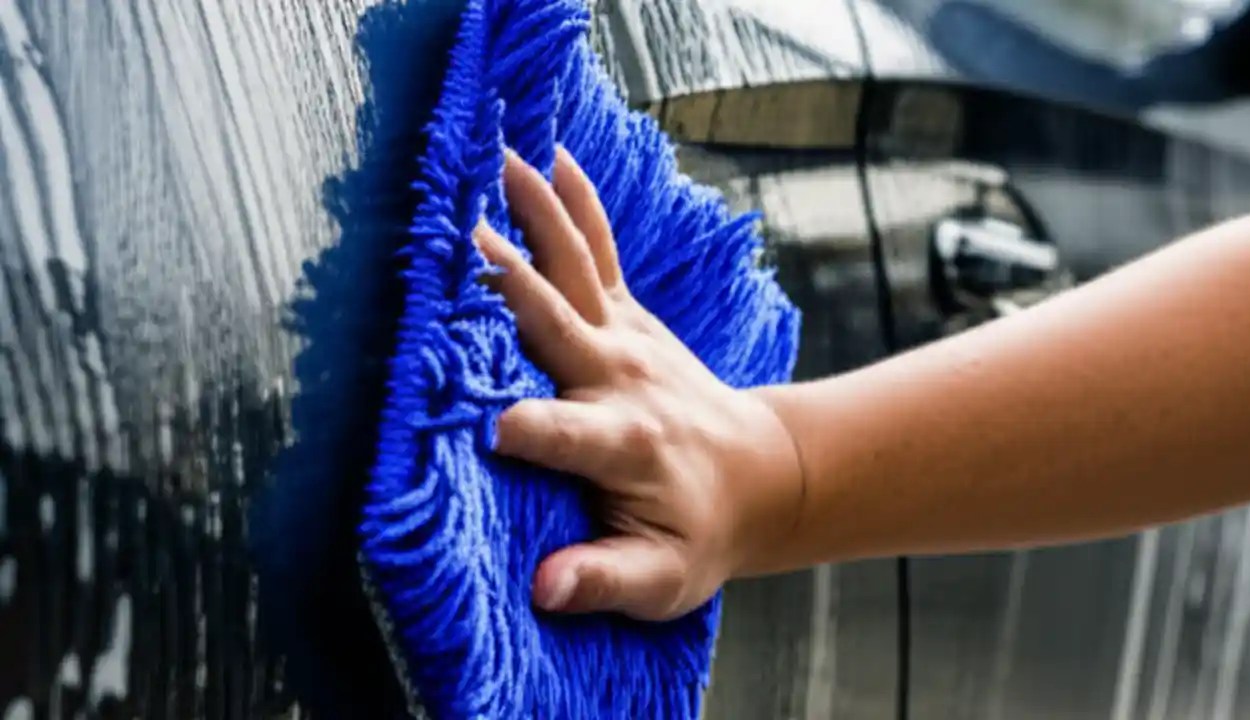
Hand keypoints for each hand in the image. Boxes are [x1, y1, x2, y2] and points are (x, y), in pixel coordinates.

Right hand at [477, 147, 803, 621]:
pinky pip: (603, 253)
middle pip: (556, 325)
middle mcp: (620, 379)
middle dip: (508, 284)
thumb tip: (547, 588)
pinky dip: (577, 204)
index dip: (523, 429)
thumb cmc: (700, 532)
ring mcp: (625, 340)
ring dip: (537, 216)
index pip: (562, 435)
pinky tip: (549, 157)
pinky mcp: (629, 319)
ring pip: (574, 270)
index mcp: (622, 446)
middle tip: (459, 236)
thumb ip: (606, 580)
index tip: (482, 419)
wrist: (760, 474)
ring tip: (497, 161)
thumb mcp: (663, 579)